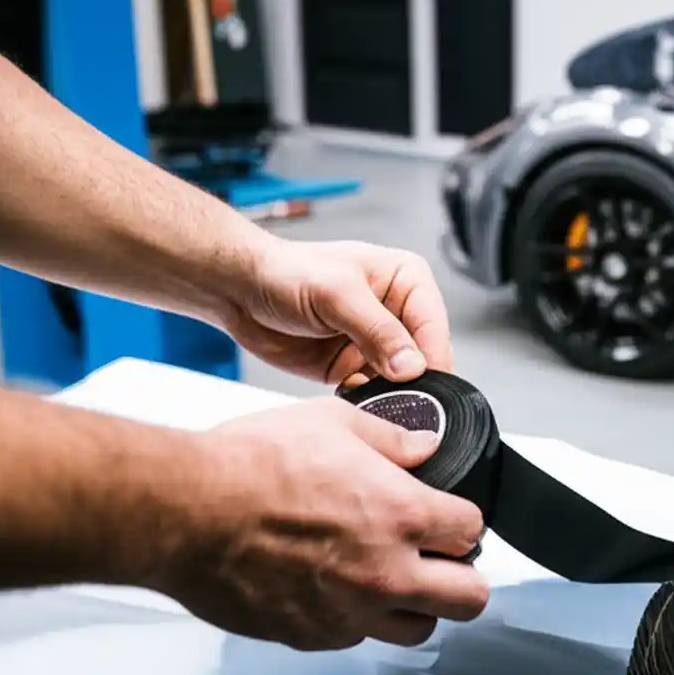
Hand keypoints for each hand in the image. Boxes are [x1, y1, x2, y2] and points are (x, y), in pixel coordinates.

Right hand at [152, 397, 487, 649]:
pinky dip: (358, 616)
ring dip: (416, 603)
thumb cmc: (248, 465)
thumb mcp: (332, 421)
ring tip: (393, 575)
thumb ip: (392, 438)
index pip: (471, 530)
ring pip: (417, 629)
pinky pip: (356, 636)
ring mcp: (348, 612)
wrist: (184, 511)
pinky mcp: (310, 636)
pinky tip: (337, 585)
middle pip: (468, 598)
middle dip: (463, 576)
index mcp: (399, 514)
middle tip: (442, 559)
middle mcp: (383, 572)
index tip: (450, 515)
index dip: (463, 519)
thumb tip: (424, 445)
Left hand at [222, 239, 452, 383]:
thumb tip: (412, 366)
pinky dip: (367, 401)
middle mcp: (397, 313)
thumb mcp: (336, 295)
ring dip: (391, 394)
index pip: (433, 324)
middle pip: (424, 356)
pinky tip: (354, 400)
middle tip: (404, 400)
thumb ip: (377, 331)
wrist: (239, 292)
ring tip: (378, 402)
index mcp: (406, 281)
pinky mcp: (354, 368)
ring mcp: (377, 343)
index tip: (423, 381)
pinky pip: (373, 392)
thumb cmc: (286, 272)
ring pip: (402, 380)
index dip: (432, 355)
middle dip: (414, 380)